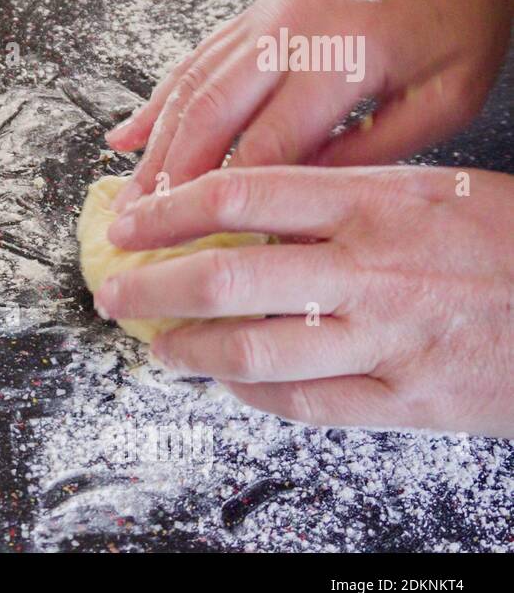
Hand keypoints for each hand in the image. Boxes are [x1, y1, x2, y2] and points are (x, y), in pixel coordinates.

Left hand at [96, 166, 513, 437]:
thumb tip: (244, 210)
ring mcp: (388, 338)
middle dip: (154, 288)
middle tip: (116, 294)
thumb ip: (341, 198)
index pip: (242, 195)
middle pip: (228, 276)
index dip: (168, 210)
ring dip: (189, 350)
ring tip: (159, 347)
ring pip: (253, 349)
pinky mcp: (406, 400)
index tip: (127, 225)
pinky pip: (303, 401)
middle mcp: (373, 268)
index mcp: (377, 201)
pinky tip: (227, 382)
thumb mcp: (431, 191)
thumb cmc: (506, 242)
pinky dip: (251, 392)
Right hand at [104, 0, 513, 211]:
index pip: (269, 144)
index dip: (236, 200)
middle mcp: (289, 30)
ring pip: (190, 88)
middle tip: (136, 228)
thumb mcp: (446, 100)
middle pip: (210, 116)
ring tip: (125, 197)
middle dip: (168, 178)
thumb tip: (300, 201)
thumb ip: (373, 152)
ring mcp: (264, 15)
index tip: (210, 245)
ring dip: (152, 147)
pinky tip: (127, 136)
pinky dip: (157, 103)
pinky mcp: (253, 12)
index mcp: (342, 55)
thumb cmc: (460, 21)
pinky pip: (193, 61)